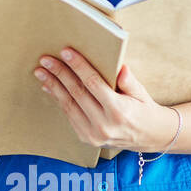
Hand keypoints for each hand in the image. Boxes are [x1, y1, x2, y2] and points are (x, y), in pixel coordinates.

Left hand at [33, 47, 177, 152]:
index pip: (93, 84)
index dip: (78, 66)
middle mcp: (104, 125)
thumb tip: (119, 66)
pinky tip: (49, 86)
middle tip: (46, 59)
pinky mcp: (86, 138)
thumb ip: (129, 81)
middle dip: (59, 73)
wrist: (149, 137)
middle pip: (77, 93)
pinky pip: (69, 115)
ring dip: (52, 86)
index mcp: (119, 111)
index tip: (66, 52)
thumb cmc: (144, 109)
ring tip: (41, 71)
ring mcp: (93, 134)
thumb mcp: (141, 93)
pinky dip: (58, 99)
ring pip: (68, 105)